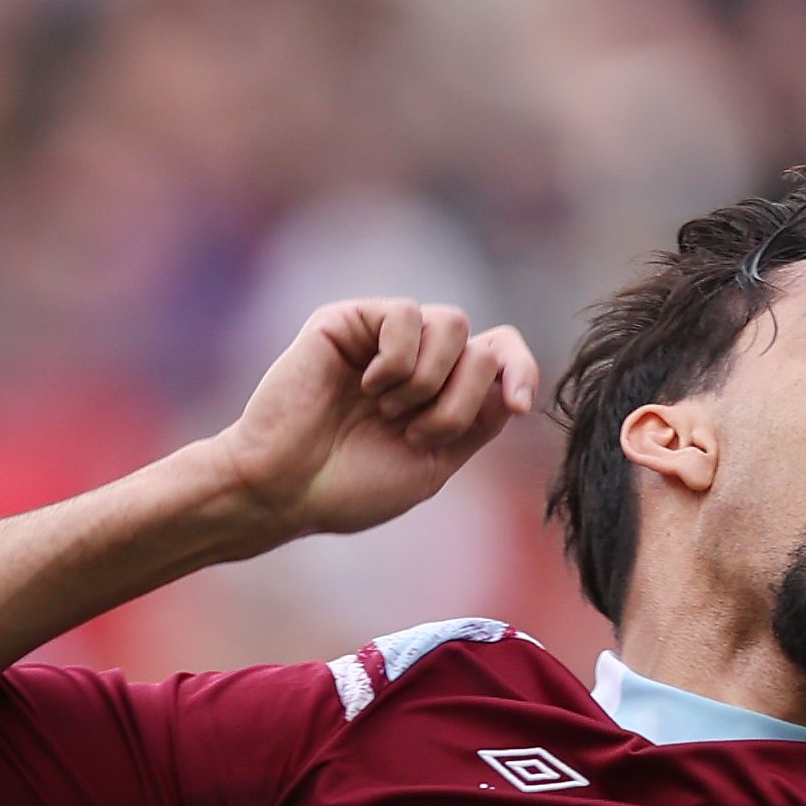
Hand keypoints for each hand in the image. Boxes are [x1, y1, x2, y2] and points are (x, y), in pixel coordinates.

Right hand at [193, 299, 540, 551]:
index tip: (518, 404)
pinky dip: (396, 361)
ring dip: (428, 381)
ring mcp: (382, 337)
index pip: (501, 353)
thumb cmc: (347, 488)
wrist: (284, 490)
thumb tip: (512, 381)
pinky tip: (366, 386)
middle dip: (458, 400)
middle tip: (413, 433)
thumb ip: (476, 422)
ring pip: (452, 323)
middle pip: (481, 346)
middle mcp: (417, 359)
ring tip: (387, 411)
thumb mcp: (433, 465)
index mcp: (440, 392)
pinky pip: (406, 315)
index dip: (520, 369)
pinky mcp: (349, 320)